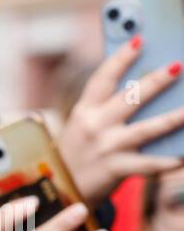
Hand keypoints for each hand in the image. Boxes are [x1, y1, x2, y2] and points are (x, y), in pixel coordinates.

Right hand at [58, 36, 183, 207]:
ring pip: (145, 130)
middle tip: (177, 66)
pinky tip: (183, 156)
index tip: (139, 40)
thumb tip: (147, 90)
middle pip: (129, 99)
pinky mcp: (114, 169)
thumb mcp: (83, 127)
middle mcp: (94, 126)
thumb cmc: (78, 153)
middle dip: (155, 82)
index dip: (121, 58)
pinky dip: (167, 161)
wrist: (59, 190)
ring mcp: (105, 148)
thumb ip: (108, 110)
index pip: (102, 78)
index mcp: (84, 111)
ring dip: (172, 118)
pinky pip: (147, 165)